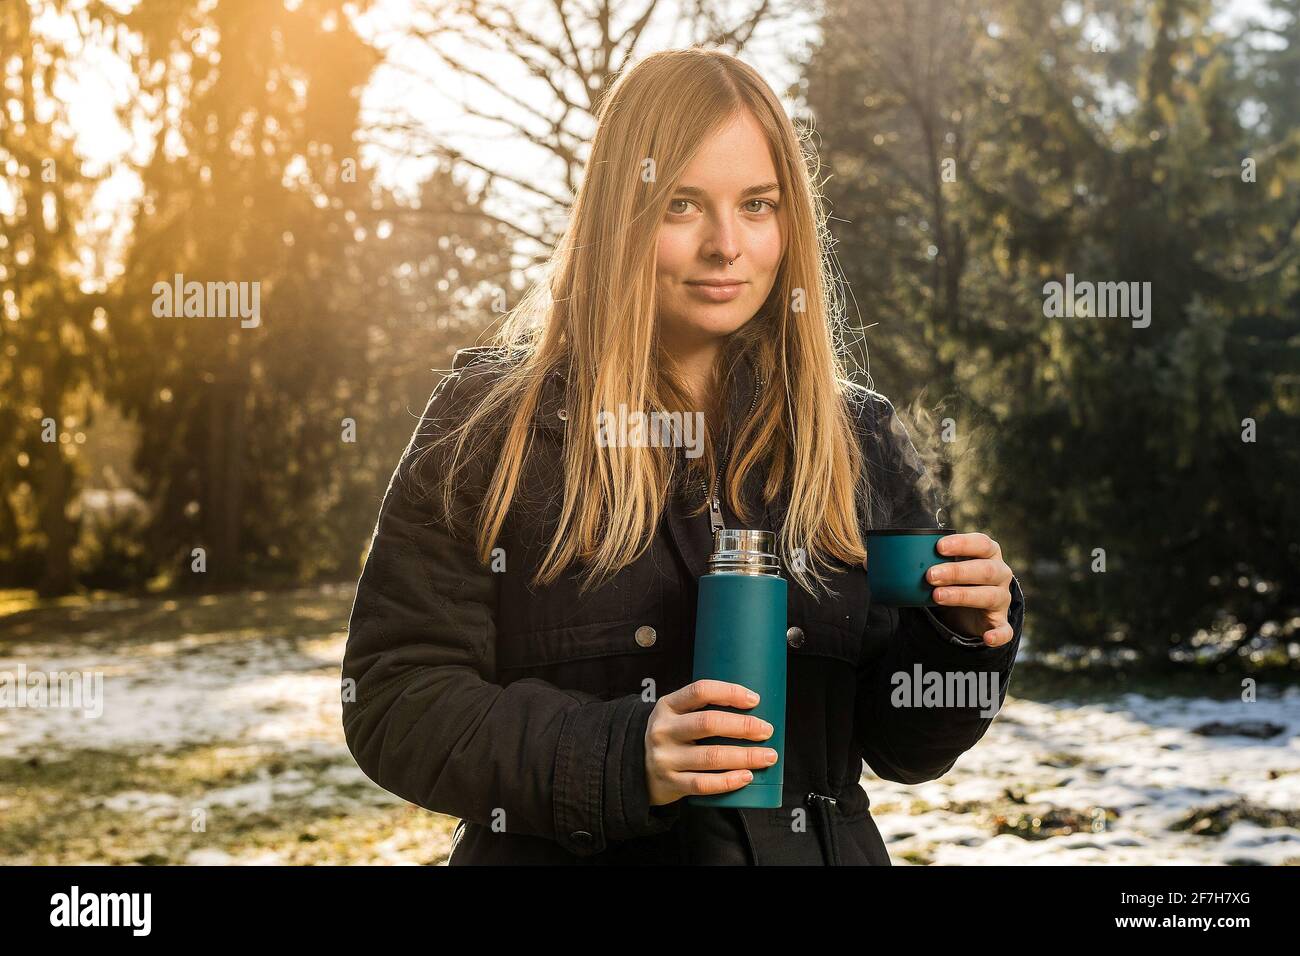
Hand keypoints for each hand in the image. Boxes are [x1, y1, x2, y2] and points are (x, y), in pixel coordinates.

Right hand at [644, 679, 778, 805]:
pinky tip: (746, 776)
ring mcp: (665, 758)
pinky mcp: (671, 783)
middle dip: (743, 726)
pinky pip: (704, 784)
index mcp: (667, 705)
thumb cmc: (671, 736)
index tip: (754, 699)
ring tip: (767, 756)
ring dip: (745, 756)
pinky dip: (729, 780)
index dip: (729, 692)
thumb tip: (753, 708)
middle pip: (708, 723)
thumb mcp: (676, 714)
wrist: (637, 767)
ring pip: (711, 756)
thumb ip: (702, 709)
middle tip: (766, 730)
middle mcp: (664, 730)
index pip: (700, 691)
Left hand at [926, 531, 1015, 646]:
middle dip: (956, 572)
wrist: (967, 608)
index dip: (962, 544)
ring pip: (990, 596)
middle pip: (985, 570)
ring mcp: (1001, 598)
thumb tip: (897, 557)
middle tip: (930, 575)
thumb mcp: (947, 566)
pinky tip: (987, 638)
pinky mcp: (999, 621)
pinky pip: (1005, 630)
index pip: (982, 544)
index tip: (939, 547)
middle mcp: (1000, 574)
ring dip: (962, 595)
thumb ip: (932, 560)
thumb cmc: (955, 579)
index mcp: (989, 554)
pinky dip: (998, 635)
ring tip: (937, 596)